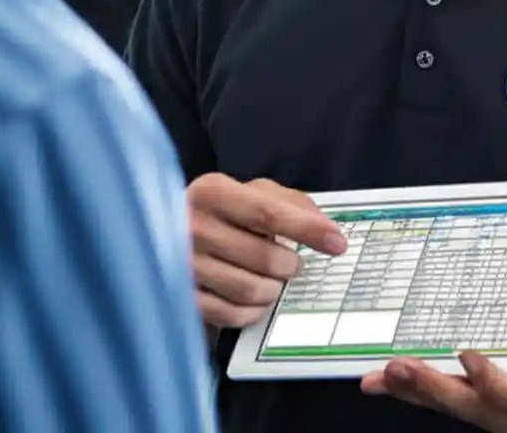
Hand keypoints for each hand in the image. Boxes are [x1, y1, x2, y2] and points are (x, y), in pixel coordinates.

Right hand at [188, 174, 346, 327]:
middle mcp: (191, 226)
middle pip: (264, 257)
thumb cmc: (223, 213)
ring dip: (273, 289)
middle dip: (290, 264)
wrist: (169, 234)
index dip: (307, 230)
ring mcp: (182, 264)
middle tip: (291, 263)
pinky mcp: (182, 297)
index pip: (268, 213)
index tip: (337, 243)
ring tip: (271, 279)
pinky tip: (253, 298)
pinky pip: (232, 314)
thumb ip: (291, 203)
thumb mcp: (253, 194)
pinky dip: (252, 310)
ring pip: (251, 290)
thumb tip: (326, 227)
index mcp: (212, 192)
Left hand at [360, 309, 506, 432]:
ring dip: (415, 392)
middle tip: (403, 367)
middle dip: (438, 390)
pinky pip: (440, 400)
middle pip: (476, 409)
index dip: (495, 383)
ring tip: (382, 374)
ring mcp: (495, 411)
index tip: (470, 356)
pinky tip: (376, 381)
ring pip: (452, 407)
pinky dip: (409, 391)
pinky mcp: (475, 401)